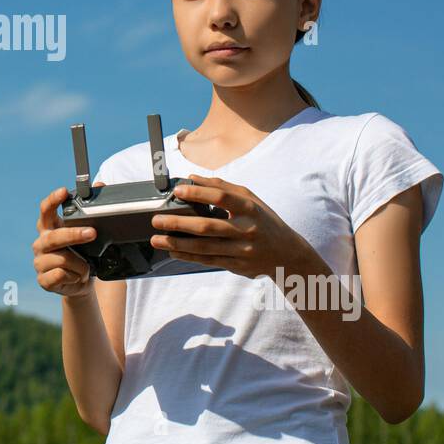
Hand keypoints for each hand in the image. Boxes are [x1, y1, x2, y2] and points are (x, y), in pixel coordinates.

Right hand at [33, 182, 105, 298]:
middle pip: (54, 236)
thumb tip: (101, 185)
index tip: (64, 191)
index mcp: (49, 228)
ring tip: (85, 268)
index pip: (46, 210)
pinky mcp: (43, 280)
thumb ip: (91, 211)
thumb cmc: (83, 255)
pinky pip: (61, 275)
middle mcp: (41, 243)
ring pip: (62, 260)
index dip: (52, 200)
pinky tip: (75, 278)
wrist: (80, 284)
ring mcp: (40, 262)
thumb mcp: (88, 234)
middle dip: (74, 234)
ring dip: (80, 265)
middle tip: (92, 233)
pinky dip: (74, 277)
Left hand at [150, 174, 307, 278]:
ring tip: (157, 239)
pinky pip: (208, 261)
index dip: (199, 192)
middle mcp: (246, 229)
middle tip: (156, 219)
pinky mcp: (237, 265)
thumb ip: (222, 187)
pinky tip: (173, 251)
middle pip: (208, 226)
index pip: (222, 197)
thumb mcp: (250, 199)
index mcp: (250, 208)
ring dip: (177, 243)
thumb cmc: (263, 221)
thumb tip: (191, 177)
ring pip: (205, 247)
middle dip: (179, 223)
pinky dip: (188, 256)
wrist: (287, 254)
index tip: (177, 191)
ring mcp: (242, 250)